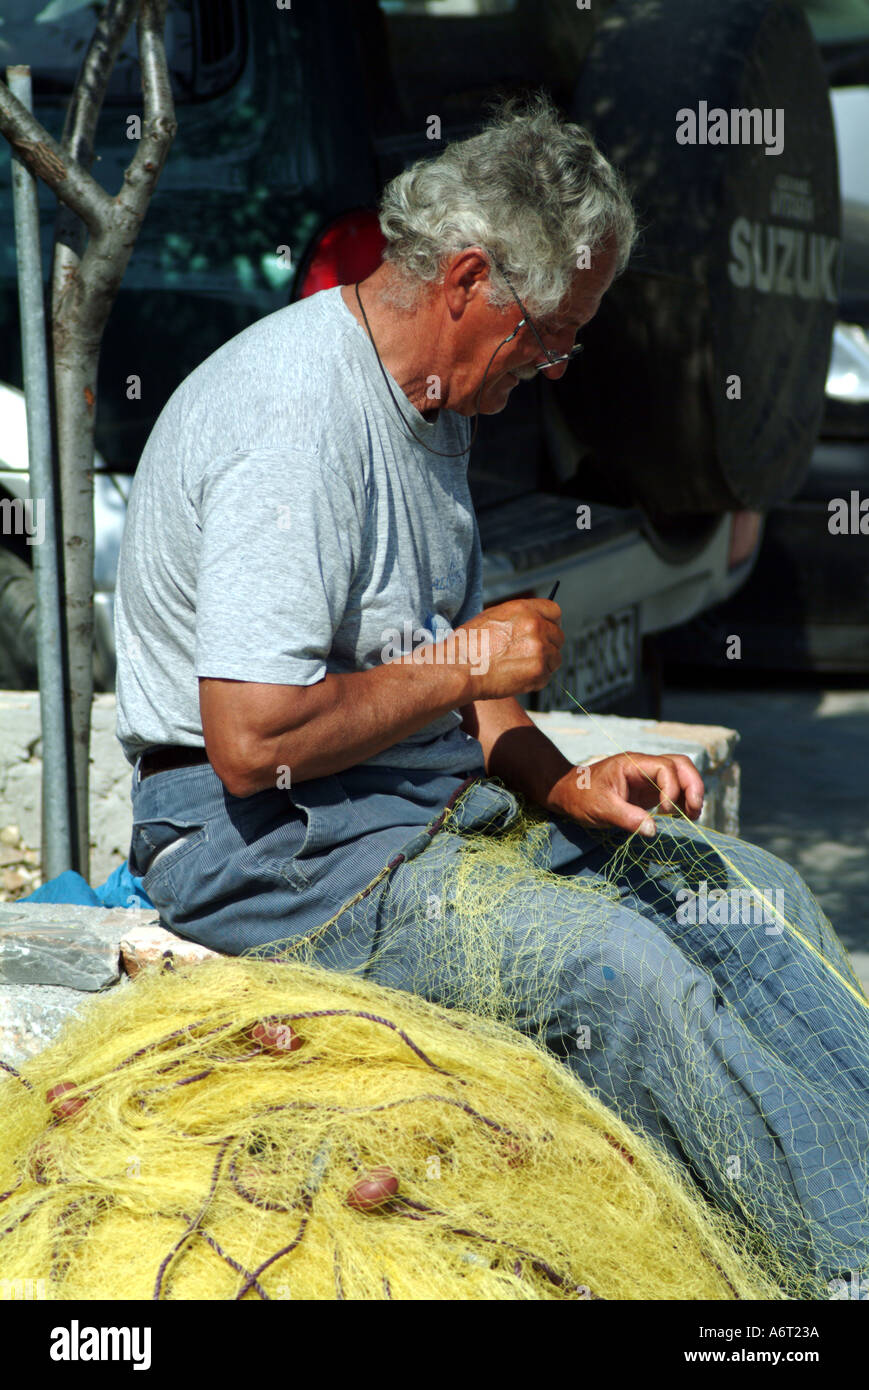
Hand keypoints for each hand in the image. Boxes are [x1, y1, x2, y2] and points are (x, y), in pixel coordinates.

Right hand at [454, 598, 563, 700]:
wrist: (458, 668)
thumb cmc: (468, 644)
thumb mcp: (492, 617)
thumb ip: (517, 618)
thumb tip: (534, 622)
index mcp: (524, 610)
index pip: (554, 611)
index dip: (551, 622)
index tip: (547, 631)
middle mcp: (536, 626)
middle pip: (558, 635)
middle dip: (548, 645)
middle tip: (530, 655)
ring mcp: (539, 650)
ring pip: (555, 658)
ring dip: (543, 664)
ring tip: (520, 668)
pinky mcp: (538, 672)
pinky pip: (547, 676)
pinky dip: (536, 680)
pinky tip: (517, 678)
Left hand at [550, 751, 704, 836]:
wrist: (568, 794)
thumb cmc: (580, 797)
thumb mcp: (599, 808)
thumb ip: (626, 818)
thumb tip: (653, 830)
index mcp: (632, 764)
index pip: (665, 768)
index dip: (671, 789)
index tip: (664, 812)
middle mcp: (644, 767)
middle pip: (681, 765)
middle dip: (693, 785)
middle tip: (694, 810)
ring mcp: (648, 778)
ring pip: (681, 775)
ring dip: (692, 793)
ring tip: (692, 816)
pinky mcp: (649, 791)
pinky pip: (674, 790)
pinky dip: (683, 801)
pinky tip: (682, 817)